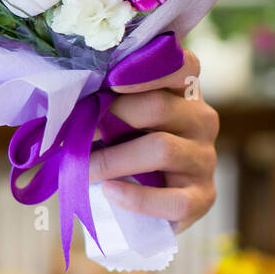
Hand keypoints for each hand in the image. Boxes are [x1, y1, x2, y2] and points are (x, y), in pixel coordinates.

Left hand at [87, 48, 218, 233]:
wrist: (141, 208)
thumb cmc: (124, 153)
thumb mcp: (119, 123)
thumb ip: (109, 105)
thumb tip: (69, 99)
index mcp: (183, 93)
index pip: (183, 65)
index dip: (150, 69)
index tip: (111, 81)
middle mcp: (201, 120)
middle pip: (159, 106)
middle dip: (111, 118)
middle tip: (75, 131)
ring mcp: (205, 159)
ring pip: (163, 149)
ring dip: (113, 159)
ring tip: (82, 168)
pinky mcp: (203, 198)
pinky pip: (173, 199)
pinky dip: (137, 197)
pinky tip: (110, 192)